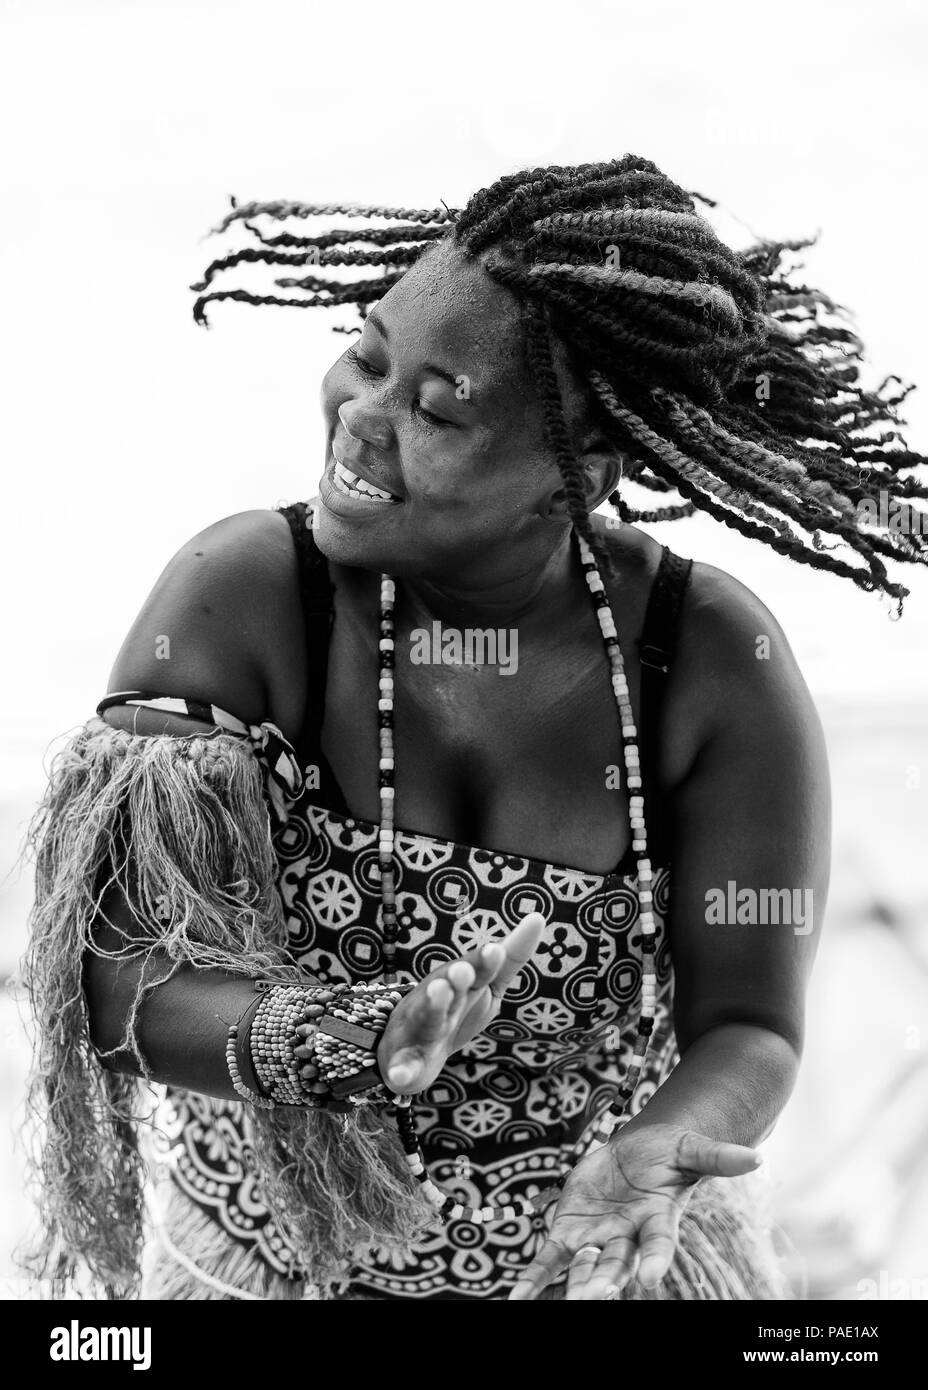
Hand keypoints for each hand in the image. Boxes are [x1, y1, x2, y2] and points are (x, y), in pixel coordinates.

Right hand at [376, 912, 544, 1094]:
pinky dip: (401, 1071)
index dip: (484, 961)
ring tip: (439, 993)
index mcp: (459, 983)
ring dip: (432, 1007)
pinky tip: (402, 1076)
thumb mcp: (486, 984)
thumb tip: (538, 916)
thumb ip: (511, 956)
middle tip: (463, 970)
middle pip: (448, 987)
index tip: (496, 950)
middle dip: (455, 978)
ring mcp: (420, 1030)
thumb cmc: (456, 1009)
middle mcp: (437, 1000)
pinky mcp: (407, 1062)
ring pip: (427, 1018)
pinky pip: (403, 1068)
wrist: (410, 1049)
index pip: (475, 969)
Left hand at [508, 1122, 762, 1299]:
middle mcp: (627, 1238)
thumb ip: (716, 1157)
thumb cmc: (667, 1153)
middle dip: (605, 1281)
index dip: (655, 1260)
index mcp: (658, 1220)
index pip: (659, 1243)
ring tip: (562, 1301)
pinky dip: (533, 1279)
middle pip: (617, 1265)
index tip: (650, 1279)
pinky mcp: (570, 1233)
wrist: (635, 1153)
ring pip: (583, 1268)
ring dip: (573, 1284)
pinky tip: (516, 1298)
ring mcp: (597, 1239)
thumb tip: (757, 1156)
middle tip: (593, 1297)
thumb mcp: (689, 1148)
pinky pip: (549, 1260)